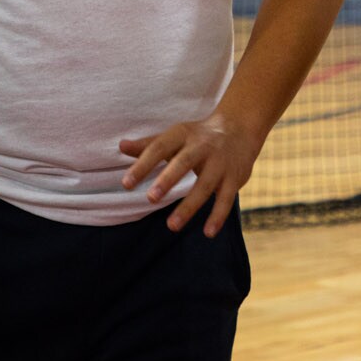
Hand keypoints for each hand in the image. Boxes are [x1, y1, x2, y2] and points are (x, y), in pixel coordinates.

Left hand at [119, 111, 261, 234]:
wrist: (240, 127)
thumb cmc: (198, 136)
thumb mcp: (175, 136)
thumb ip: (148, 145)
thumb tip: (120, 146)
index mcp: (183, 135)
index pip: (160, 147)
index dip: (143, 165)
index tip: (126, 184)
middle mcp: (202, 147)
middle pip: (184, 162)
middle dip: (168, 179)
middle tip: (151, 199)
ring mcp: (220, 163)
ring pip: (205, 185)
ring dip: (189, 206)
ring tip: (171, 226)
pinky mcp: (234, 178)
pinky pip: (227, 198)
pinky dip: (218, 216)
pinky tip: (208, 233)